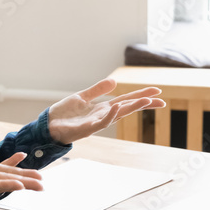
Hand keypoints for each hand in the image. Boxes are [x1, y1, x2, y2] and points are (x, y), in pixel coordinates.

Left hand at [47, 78, 164, 143]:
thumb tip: (115, 81)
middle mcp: (103, 116)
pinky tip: (118, 107)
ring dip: (132, 108)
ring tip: (147, 101)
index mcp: (103, 108)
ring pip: (118, 115)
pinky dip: (110, 115)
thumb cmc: (64, 114)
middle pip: (127, 108)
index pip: (126, 100)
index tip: (157, 92)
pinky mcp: (86, 129)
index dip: (141, 96)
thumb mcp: (82, 97)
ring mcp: (96, 123)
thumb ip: (98, 90)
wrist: (48, 126)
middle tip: (161, 101)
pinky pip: (101, 122)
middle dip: (143, 104)